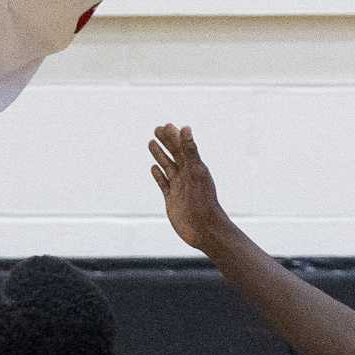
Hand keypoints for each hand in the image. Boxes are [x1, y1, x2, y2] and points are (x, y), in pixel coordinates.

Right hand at [149, 124, 228, 251]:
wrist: (204, 229)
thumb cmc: (204, 201)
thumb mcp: (196, 172)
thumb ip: (190, 150)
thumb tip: (185, 128)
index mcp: (194, 167)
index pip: (182, 147)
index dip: (174, 136)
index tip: (165, 125)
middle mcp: (186, 175)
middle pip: (174, 154)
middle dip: (165, 142)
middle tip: (156, 129)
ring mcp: (179, 187)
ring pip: (167, 167)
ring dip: (159, 155)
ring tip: (151, 143)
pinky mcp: (172, 199)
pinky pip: (163, 184)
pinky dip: (158, 175)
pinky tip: (153, 168)